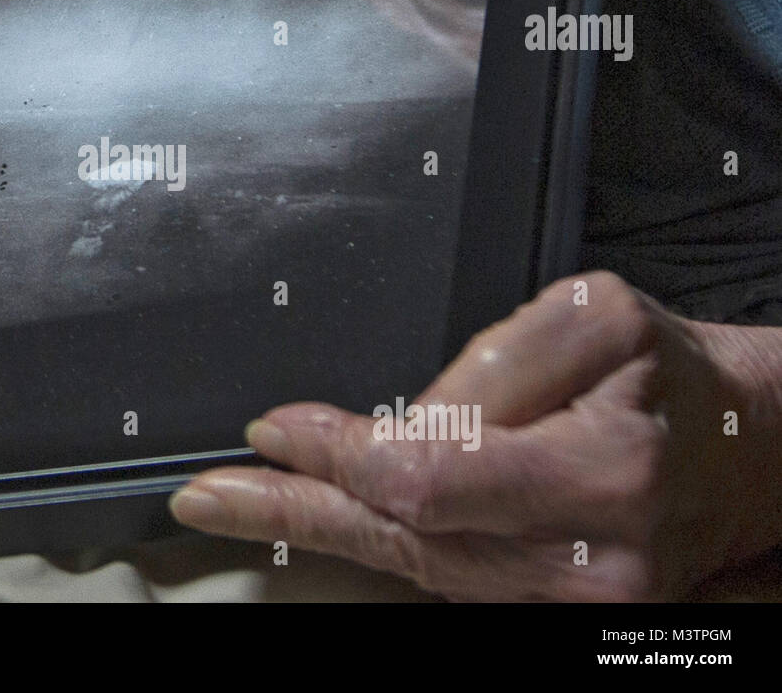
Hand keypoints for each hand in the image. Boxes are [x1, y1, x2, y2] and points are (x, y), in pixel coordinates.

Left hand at [170, 271, 781, 599]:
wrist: (734, 451)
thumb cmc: (661, 377)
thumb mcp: (594, 321)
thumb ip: (494, 365)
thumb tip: (399, 423)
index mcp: (604, 471)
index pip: (431, 478)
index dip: (340, 456)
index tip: (270, 429)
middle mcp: (585, 562)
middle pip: (403, 539)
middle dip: (295, 508)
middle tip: (206, 496)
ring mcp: (567, 604)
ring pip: (409, 566)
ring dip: (316, 530)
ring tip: (235, 505)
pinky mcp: (550, 616)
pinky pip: (437, 578)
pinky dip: (368, 546)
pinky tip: (315, 524)